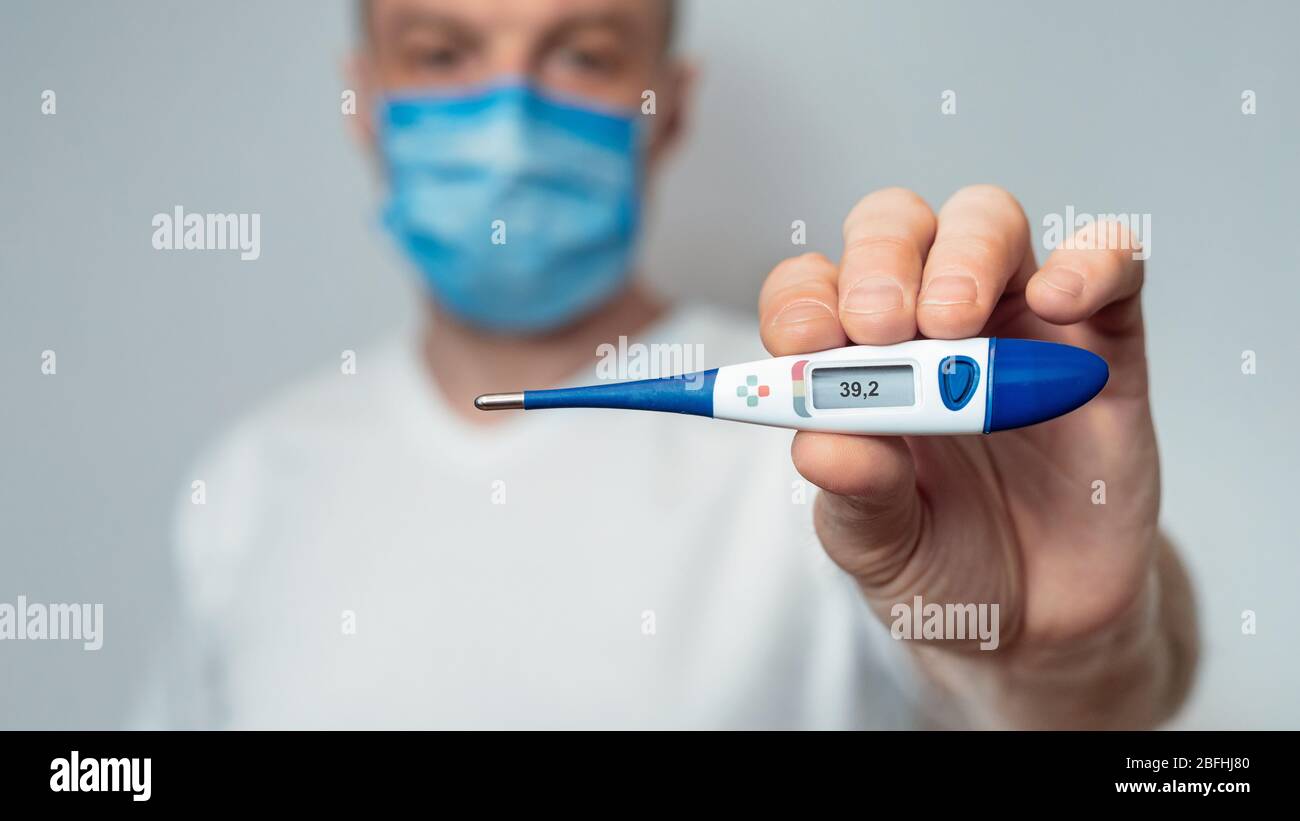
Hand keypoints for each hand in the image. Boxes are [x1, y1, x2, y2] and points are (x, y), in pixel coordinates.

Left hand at [758, 186, 1193, 726]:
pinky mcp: (1101, 345)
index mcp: (854, 364)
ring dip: (966, 254)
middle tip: (881, 325)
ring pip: (987, 221)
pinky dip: (1088, 262)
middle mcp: (928, 326)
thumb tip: (820, 443)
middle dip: (879, 261)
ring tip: (956, 324)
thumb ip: (855, 495)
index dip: (802, 300)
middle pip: (894, 229)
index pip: (812, 290)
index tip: (805, 342)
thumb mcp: (881, 548)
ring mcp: (1016, 326)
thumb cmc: (944, 563)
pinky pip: (1110, 264)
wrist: (1043, 624)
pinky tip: (1058, 301)